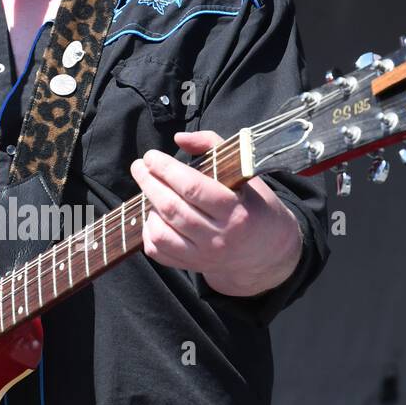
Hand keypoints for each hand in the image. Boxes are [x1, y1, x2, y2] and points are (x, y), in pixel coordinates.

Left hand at [129, 129, 302, 294]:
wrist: (266, 250)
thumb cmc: (252, 203)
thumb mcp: (244, 172)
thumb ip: (212, 146)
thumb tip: (179, 138)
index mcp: (235, 210)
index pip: (192, 187)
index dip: (166, 169)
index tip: (151, 156)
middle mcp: (219, 236)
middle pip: (172, 208)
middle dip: (149, 183)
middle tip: (139, 167)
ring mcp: (204, 255)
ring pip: (161, 233)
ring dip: (148, 208)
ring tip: (151, 192)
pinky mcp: (193, 266)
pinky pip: (158, 252)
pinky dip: (148, 232)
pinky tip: (153, 216)